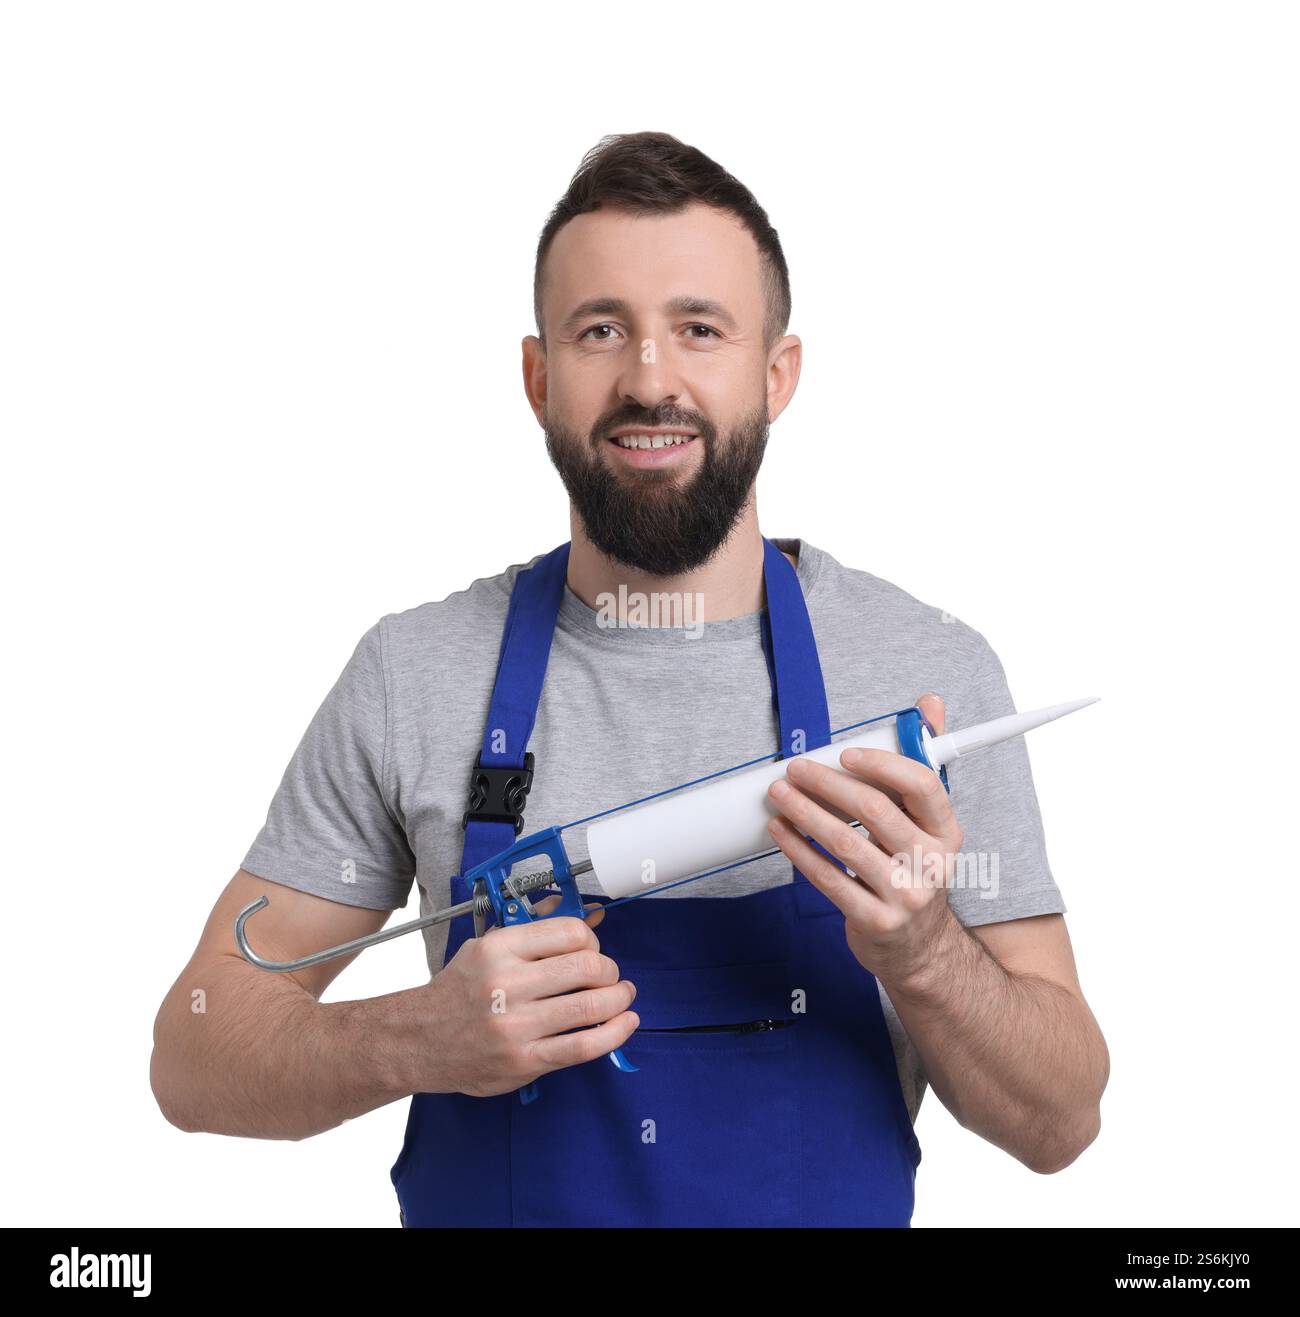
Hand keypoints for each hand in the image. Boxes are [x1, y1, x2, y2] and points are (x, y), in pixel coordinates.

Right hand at [400, 897, 638, 1097]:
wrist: (418, 1041)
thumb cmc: (458, 992)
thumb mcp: (487, 947)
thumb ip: (537, 929)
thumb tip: (592, 914)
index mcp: (498, 949)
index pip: (569, 931)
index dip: (592, 937)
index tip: (591, 948)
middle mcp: (507, 984)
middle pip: (587, 966)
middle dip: (609, 969)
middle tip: (609, 975)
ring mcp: (516, 1025)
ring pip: (591, 1006)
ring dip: (619, 998)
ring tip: (622, 996)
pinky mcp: (524, 1060)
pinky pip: (583, 1046)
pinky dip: (615, 1033)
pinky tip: (625, 1023)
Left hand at [765, 693, 964, 985]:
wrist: (919, 948)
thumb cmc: (913, 870)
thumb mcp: (928, 823)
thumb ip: (923, 762)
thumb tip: (929, 703)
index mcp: (947, 832)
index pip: (921, 785)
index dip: (880, 763)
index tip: (843, 753)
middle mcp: (932, 863)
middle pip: (874, 809)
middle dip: (827, 783)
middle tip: (795, 768)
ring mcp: (906, 895)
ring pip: (845, 843)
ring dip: (804, 812)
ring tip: (778, 793)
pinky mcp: (876, 921)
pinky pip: (827, 878)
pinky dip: (798, 850)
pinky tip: (779, 831)